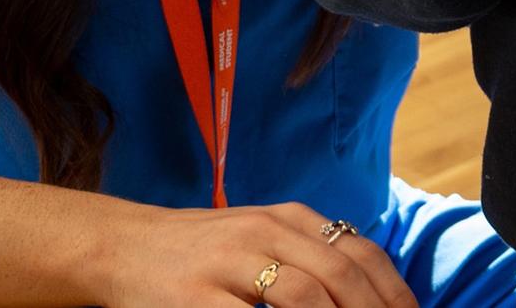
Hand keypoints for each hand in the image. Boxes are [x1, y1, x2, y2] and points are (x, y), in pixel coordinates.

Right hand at [107, 201, 415, 307]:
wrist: (123, 246)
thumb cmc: (202, 251)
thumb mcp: (261, 238)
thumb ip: (309, 255)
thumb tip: (370, 291)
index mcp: (287, 219)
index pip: (359, 252)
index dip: (393, 292)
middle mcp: (264, 232)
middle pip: (339, 274)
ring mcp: (229, 263)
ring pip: (303, 296)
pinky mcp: (195, 297)